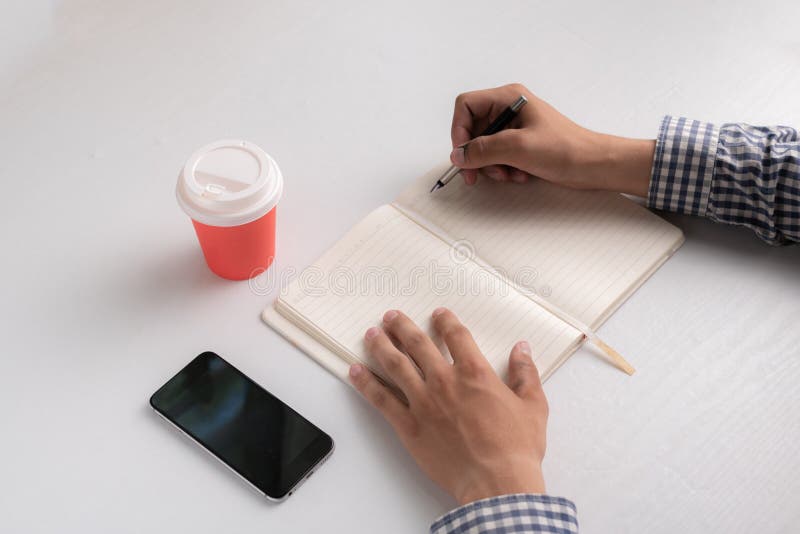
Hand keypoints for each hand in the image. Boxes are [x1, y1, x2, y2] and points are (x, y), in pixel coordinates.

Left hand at [348, 307, 547, 504]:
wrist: (496, 482)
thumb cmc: (516, 448)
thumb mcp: (533, 406)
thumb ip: (526, 373)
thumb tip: (522, 349)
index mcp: (474, 373)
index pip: (456, 336)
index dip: (445, 321)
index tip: (438, 314)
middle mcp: (444, 381)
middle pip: (417, 344)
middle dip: (402, 326)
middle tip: (391, 317)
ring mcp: (423, 403)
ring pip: (395, 365)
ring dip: (381, 346)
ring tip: (371, 334)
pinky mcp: (409, 426)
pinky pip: (382, 400)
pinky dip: (366, 383)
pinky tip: (356, 372)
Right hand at [450, 83, 653, 196]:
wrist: (593, 165)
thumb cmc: (567, 149)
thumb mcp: (518, 148)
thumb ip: (483, 150)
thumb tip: (459, 155)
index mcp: (509, 98)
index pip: (466, 106)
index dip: (459, 130)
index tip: (463, 154)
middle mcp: (509, 109)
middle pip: (472, 129)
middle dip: (476, 155)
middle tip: (478, 174)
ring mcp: (514, 127)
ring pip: (483, 147)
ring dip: (491, 165)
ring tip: (507, 174)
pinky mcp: (520, 144)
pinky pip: (497, 156)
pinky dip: (503, 169)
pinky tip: (519, 174)